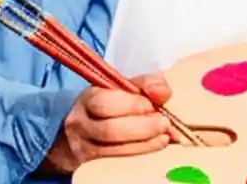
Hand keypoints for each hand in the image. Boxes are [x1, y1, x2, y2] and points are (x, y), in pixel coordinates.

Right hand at [40, 73, 174, 173]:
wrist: (80, 130)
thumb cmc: (110, 103)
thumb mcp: (123, 87)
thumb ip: (146, 84)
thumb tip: (163, 93)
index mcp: (88, 98)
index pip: (104, 102)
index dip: (131, 105)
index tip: (153, 105)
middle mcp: (81, 123)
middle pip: (109, 130)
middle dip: (142, 127)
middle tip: (164, 123)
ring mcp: (84, 145)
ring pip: (114, 149)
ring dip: (146, 142)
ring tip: (166, 135)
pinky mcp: (92, 162)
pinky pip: (118, 160)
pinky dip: (143, 151)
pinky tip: (158, 144)